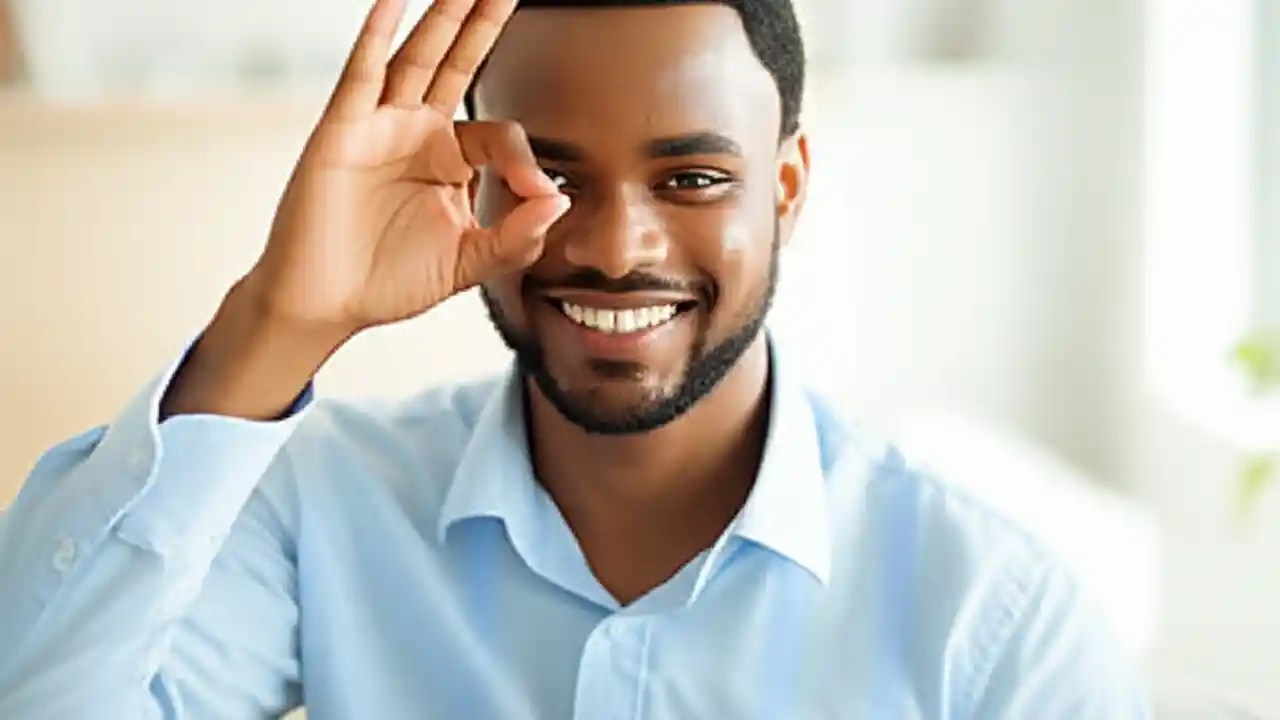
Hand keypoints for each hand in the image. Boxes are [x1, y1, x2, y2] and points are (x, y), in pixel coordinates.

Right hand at [246, 0, 566, 335]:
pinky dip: (375, 37)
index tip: (537, 196)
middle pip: (458, 63)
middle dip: (483, 22)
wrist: (325, 306)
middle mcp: (415, 132)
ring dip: (442, 16)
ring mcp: (378, 126)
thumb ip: (517, 238)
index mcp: (449, 160)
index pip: (500, 135)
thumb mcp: (468, 264)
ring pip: (418, 57)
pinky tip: (392, 3)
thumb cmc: (389, 282)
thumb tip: (560, 199)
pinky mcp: (341, 133)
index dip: (525, 162)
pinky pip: (361, 76)